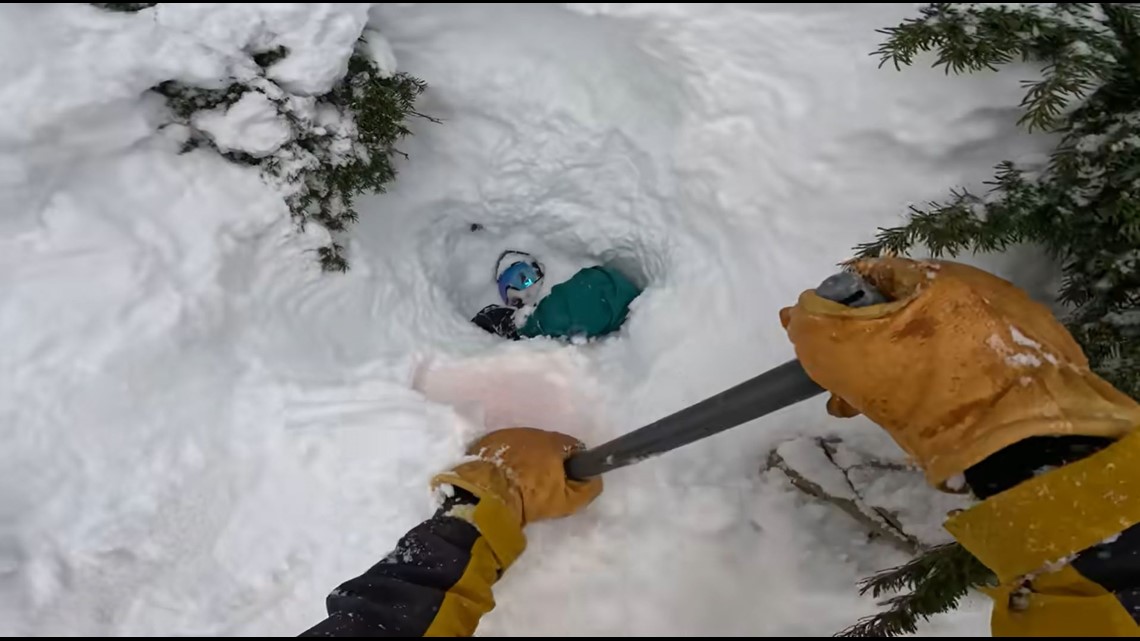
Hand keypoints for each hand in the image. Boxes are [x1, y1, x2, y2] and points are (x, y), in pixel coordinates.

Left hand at [432, 427, 602, 524]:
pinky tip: (502, 478)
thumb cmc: (531, 496)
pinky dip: (506, 462)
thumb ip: (589, 487)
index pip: (574, 448)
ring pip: (524, 447)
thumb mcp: (569, 501)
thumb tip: (594, 478)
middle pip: (548, 446)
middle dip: (549, 462)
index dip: (575, 465)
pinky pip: (503, 451)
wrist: (486, 494)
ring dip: (526, 460)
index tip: (570, 481)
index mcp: (555, 442)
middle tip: (544, 486)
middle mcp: (532, 432)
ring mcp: (507, 435)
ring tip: (520, 483)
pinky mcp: (486, 443)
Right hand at [780, 256, 1139, 485]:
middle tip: (838, 390)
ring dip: (890, 374)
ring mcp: (1010, 331)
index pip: (869, 276)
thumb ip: (813, 328)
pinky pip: (963, 370)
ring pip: (928, 346)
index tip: (812, 344)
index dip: (831, 308)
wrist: (1026, 440)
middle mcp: (978, 291)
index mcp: (938, 275)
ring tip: (869, 411)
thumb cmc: (928, 385)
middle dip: (857, 350)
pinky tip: (918, 418)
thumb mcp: (850, 354)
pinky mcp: (1030, 370)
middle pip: (898, 314)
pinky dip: (933, 388)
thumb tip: (794, 314)